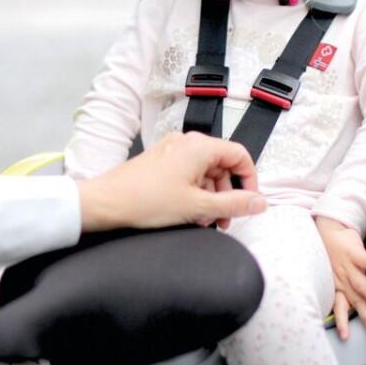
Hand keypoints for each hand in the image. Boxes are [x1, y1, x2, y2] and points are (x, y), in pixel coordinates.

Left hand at [77, 132, 265, 232]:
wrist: (105, 202)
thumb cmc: (145, 200)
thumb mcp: (198, 207)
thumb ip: (234, 204)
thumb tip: (259, 202)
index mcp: (199, 147)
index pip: (239, 155)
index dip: (249, 180)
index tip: (249, 203)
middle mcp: (186, 143)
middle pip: (222, 166)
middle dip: (227, 194)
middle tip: (225, 220)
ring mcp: (171, 151)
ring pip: (205, 173)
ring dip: (211, 197)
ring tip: (205, 221)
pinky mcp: (160, 162)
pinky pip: (188, 175)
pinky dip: (194, 193)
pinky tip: (189, 214)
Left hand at [315, 216, 365, 340]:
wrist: (329, 229)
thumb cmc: (331, 254)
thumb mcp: (332, 274)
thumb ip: (342, 289)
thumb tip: (354, 306)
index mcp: (336, 285)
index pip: (339, 307)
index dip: (341, 322)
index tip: (346, 337)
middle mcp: (342, 279)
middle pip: (355, 302)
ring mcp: (348, 266)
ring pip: (362, 286)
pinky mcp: (354, 252)